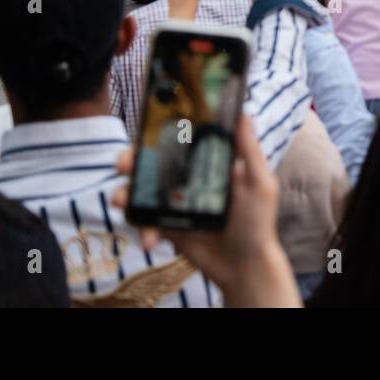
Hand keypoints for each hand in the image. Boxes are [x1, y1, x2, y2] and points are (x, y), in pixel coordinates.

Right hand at [112, 115, 299, 306]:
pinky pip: (145, 222)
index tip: (145, 130)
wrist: (245, 267)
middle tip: (123, 164)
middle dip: (132, 161)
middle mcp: (188, 179)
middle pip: (152, 163)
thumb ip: (249, 151)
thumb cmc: (257, 222)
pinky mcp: (167, 226)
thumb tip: (244, 113)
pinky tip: (150, 239)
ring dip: (125, 193)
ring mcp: (175, 203)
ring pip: (141, 192)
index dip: (159, 134)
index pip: (179, 141)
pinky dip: (142, 228)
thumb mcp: (259, 183)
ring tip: (120, 200)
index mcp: (208, 164)